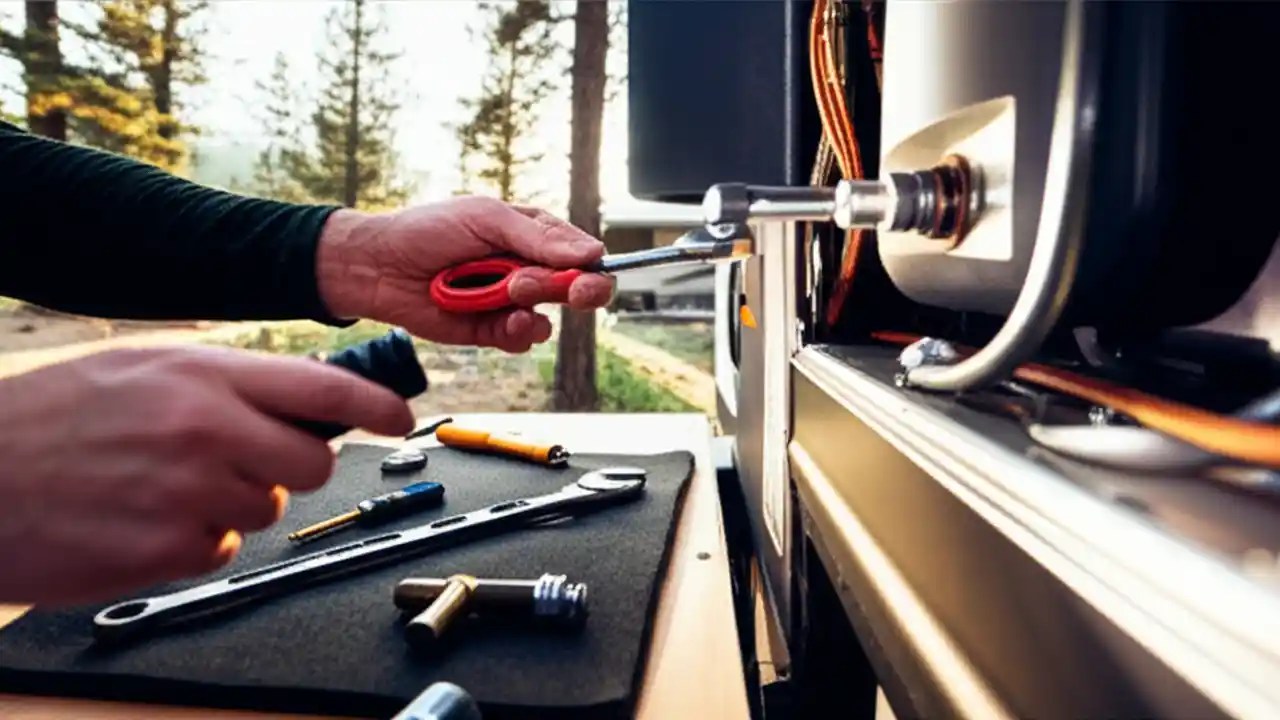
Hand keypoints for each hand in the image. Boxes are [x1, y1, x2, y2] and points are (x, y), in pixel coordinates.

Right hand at [0, 345, 412, 605]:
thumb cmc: (52, 417)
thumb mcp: (142, 368)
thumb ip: (226, 382)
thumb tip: (304, 398)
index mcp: (203, 376)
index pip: (325, 389)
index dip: (377, 406)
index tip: (400, 418)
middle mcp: (206, 430)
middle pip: (313, 462)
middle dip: (288, 465)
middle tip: (235, 459)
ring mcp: (189, 494)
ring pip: (268, 509)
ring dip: (230, 503)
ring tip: (162, 484)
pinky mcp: (168, 551)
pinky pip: (221, 550)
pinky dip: (192, 541)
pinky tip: (141, 518)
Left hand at [314, 196, 615, 352]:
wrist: (378, 266)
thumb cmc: (428, 230)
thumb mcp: (486, 219)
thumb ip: (538, 239)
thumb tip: (590, 252)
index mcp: (532, 235)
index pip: (580, 253)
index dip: (592, 266)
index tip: (588, 273)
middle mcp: (526, 270)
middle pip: (575, 288)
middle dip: (576, 290)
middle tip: (569, 291)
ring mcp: (509, 302)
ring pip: (548, 317)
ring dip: (533, 307)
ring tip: (508, 292)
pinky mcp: (490, 331)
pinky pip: (521, 340)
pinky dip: (517, 333)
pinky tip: (504, 322)